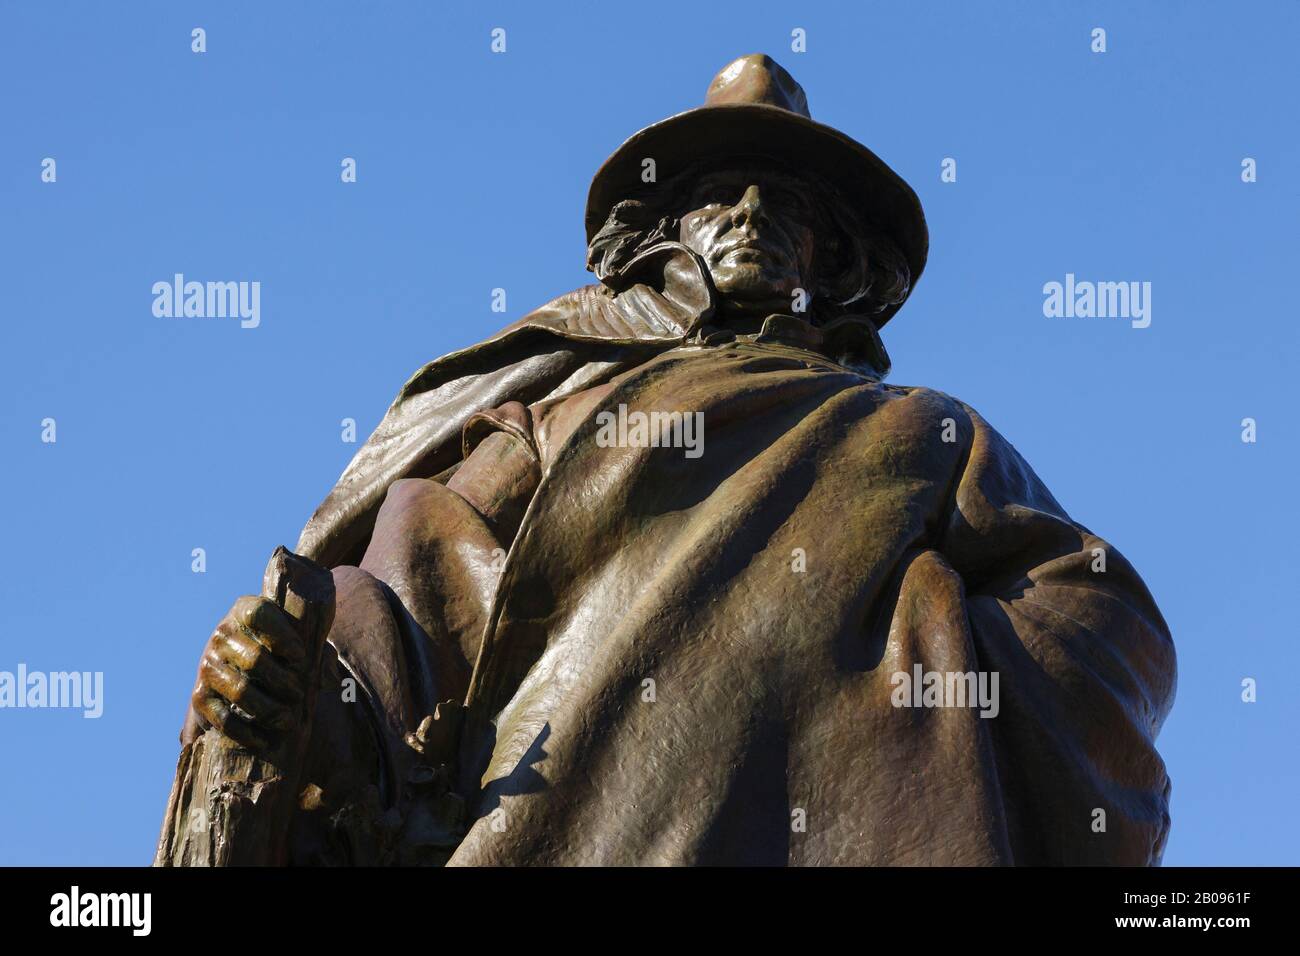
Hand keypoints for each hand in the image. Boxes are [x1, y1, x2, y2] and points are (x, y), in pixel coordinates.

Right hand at [188, 594, 314, 754]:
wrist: (239, 670)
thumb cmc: (280, 651)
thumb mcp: (299, 642)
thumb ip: (321, 654)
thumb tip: (330, 680)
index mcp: (246, 610)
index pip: (259, 615)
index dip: (282, 636)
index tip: (301, 657)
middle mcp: (222, 634)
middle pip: (254, 659)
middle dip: (282, 681)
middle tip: (298, 694)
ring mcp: (207, 665)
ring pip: (240, 690)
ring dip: (268, 709)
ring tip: (288, 720)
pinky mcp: (199, 695)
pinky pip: (222, 717)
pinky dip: (245, 732)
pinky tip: (264, 740)